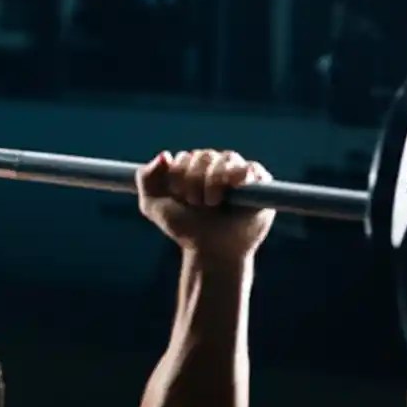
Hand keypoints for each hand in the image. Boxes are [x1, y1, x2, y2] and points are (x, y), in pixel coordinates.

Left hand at [136, 149, 275, 259]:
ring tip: (212, 203)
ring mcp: (238, 172)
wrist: (211, 251)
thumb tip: (164, 154)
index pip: (184, 158)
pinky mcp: (259, 182)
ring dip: (213, 181)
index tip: (179, 198)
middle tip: (196, 204)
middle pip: (203, 156)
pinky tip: (231, 190)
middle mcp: (216, 165)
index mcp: (193, 167)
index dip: (178, 177)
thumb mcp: (154, 206)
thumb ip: (146, 179)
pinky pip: (249, 167)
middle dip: (194, 182)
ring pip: (225, 158)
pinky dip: (237, 176)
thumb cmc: (186, 229)